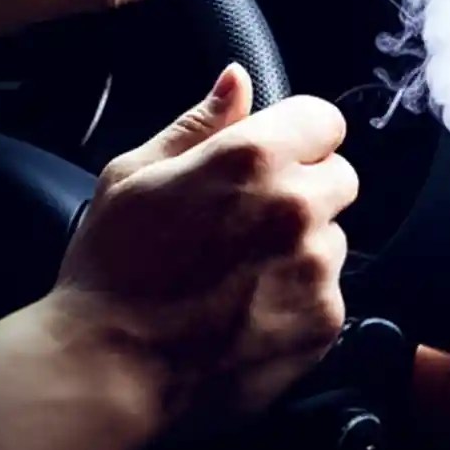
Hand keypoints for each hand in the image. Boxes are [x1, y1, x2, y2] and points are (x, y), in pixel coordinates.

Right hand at [53, 64, 358, 415]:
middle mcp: (296, 206)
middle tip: (249, 222)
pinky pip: (330, 291)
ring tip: (240, 274)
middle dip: (306, 190)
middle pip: (340, 177)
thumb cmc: (111, 270)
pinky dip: (300, 298)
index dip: (298, 136)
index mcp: (252, 158)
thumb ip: (200, 123)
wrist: (110, 370)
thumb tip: (238, 79)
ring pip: (334, 238)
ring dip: (303, 247)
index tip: (276, 158)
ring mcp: (316, 266)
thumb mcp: (134, 176)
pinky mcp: (325, 319)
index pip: (324, 120)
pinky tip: (249, 310)